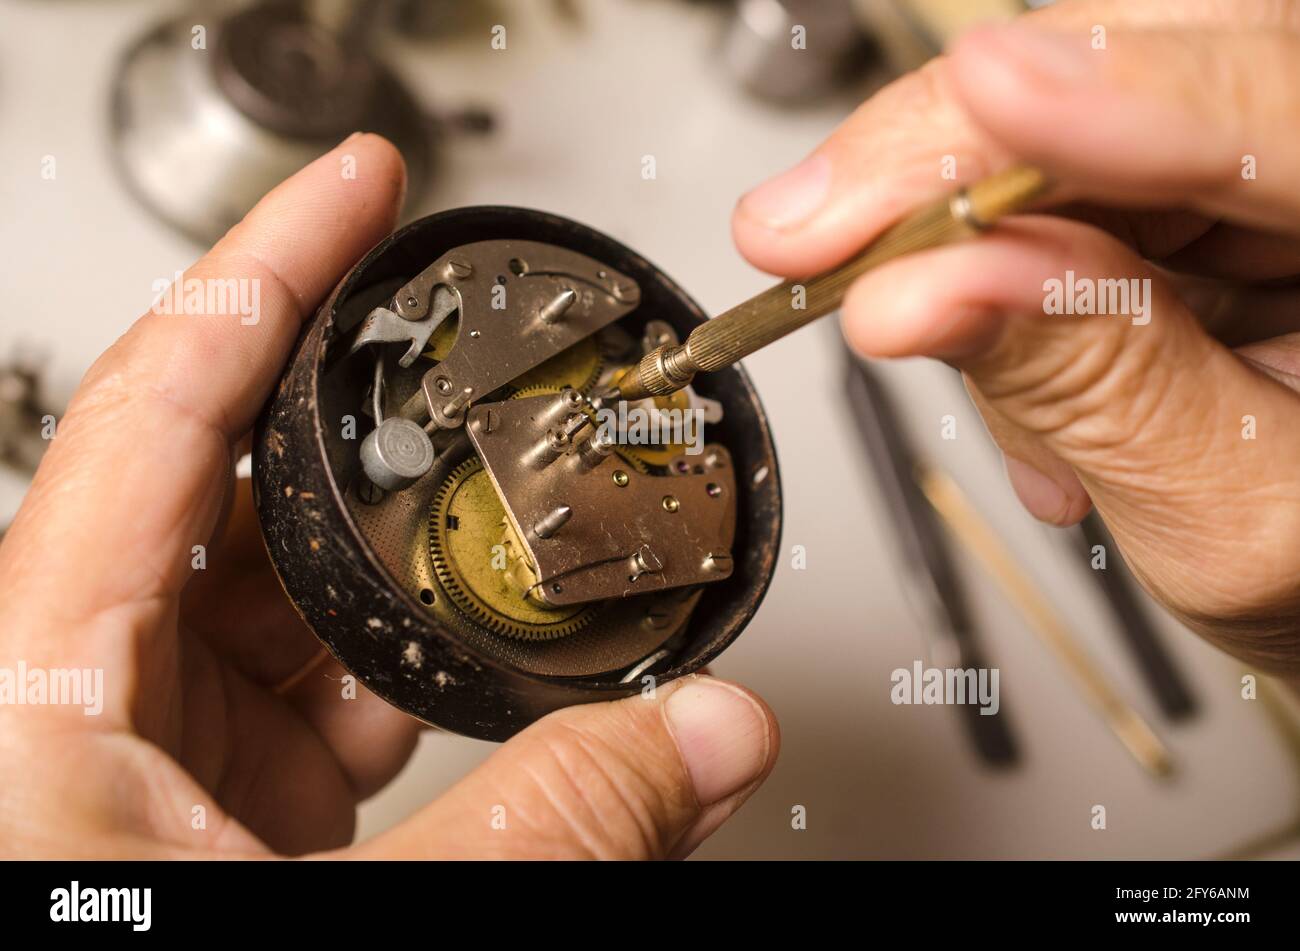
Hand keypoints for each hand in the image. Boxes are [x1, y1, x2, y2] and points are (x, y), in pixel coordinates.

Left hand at [0, 134, 777, 858]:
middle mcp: (56, 697)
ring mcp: (115, 750)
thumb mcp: (343, 915)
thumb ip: (544, 821)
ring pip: (266, 600)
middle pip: (222, 491)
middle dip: (360, 435)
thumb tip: (707, 737)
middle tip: (452, 375)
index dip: (269, 272)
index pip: (160, 408)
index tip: (351, 191)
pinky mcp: (172, 806)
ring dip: (389, 581)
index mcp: (31, 690)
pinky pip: (285, 692)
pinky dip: (379, 676)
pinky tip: (445, 680)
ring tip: (482, 554)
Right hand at [733, 0, 1299, 678]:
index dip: (1118, 97)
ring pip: (1060, 124)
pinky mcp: (1182, 191)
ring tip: (964, 384)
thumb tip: (930, 293)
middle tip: (815, 222)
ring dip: (953, 243)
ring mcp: (1249, 165)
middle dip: (952, 149)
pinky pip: (1042, 185)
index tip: (983, 94)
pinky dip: (980, 276)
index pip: (1276, 111)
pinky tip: (1018, 384)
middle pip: (1141, 63)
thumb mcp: (1224, 516)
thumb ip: (1092, 390)